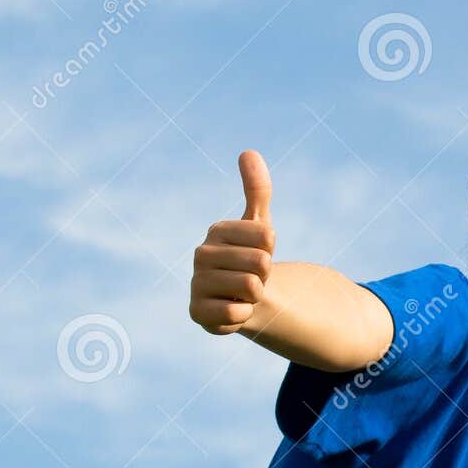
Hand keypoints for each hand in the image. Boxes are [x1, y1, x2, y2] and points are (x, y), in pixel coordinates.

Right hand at [190, 150, 274, 333]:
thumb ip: (257, 190)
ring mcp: (196, 284)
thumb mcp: (259, 225)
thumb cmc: (251, 260)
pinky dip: (243, 316)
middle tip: (252, 278)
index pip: (267, 236)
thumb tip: (249, 151)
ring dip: (255, 296)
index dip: (272, 251)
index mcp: (217, 231)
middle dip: (265, 276)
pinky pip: (235, 314)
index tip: (258, 256)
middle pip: (260, 262)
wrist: (243, 301)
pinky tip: (233, 311)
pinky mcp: (197, 313)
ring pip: (249, 287)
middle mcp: (201, 255)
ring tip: (242, 294)